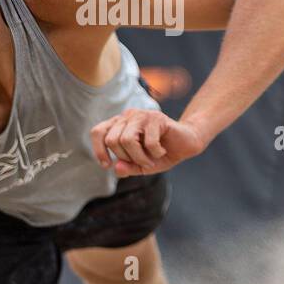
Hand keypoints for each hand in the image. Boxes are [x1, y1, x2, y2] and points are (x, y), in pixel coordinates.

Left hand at [90, 108, 205, 175]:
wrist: (186, 144)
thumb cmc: (160, 154)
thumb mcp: (140, 166)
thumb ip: (127, 168)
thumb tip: (116, 168)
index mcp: (118, 125)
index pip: (97, 132)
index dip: (99, 150)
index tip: (107, 165)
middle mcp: (127, 117)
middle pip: (112, 140)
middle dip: (126, 158)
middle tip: (141, 163)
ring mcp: (141, 115)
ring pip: (126, 140)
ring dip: (139, 157)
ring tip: (150, 160)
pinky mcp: (156, 117)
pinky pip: (148, 142)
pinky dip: (155, 153)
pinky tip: (161, 151)